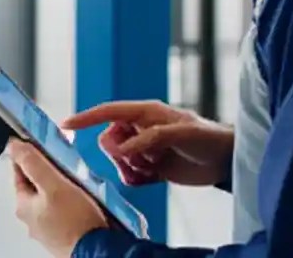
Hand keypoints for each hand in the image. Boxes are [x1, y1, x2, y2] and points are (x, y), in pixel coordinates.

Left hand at [9, 139, 107, 256]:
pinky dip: (68, 202)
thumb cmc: (75, 219)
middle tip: (63, 162)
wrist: (97, 251)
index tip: (42, 145)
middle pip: (34, 186)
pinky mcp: (63, 236)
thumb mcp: (52, 184)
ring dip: (58, 187)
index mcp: (22, 206)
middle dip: (46, 172)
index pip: (18, 172)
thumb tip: (12, 145)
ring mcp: (46, 230)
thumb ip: (32, 163)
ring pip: (48, 199)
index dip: (28, 155)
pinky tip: (80, 198)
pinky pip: (61, 212)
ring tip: (75, 179)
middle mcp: (30, 220)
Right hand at [62, 100, 232, 187]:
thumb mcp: (180, 134)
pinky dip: (137, 179)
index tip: (65, 125)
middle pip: (109, 140)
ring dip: (130, 168)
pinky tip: (155, 177)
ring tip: (154, 167)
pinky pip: (130, 176)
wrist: (226, 162)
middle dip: (120, 153)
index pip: (108, 112)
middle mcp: (140, 129)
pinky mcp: (150, 168)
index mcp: (145, 113)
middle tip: (143, 157)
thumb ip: (149, 138)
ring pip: (118, 161)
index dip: (86, 118)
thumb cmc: (208, 138)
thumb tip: (119, 149)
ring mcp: (144, 149)